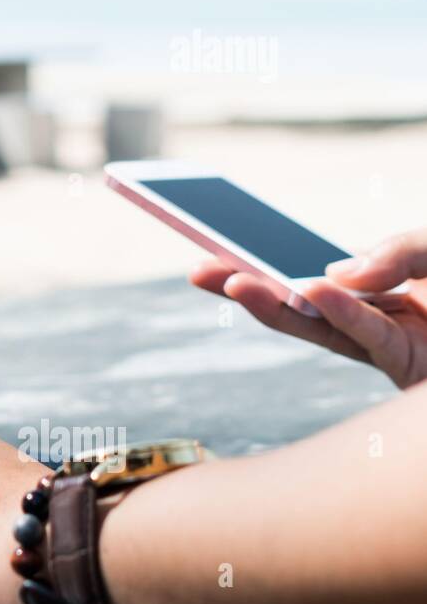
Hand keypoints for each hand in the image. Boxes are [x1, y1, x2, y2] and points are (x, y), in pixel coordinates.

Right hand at [190, 229, 426, 388]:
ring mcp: (383, 342)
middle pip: (293, 299)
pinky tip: (310, 290)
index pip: (309, 263)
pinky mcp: (405, 364)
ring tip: (233, 283)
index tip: (218, 239)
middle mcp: (370, 312)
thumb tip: (334, 273)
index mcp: (375, 280)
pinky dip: (337, 312)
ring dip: (271, 305)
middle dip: (243, 283)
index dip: (265, 252)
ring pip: (313, 323)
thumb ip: (400, 249)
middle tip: (199, 270)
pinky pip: (366, 335)